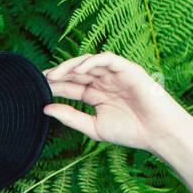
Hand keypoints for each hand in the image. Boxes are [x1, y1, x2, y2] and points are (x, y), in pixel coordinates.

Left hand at [41, 52, 190, 153]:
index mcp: (94, 94)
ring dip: (70, 66)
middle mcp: (103, 81)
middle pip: (75, 72)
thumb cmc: (130, 132)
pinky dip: (92, 61)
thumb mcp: (93, 127)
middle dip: (58, 74)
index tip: (35, 88)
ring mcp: (115, 74)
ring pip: (88, 62)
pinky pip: (107, 59)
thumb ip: (70, 117)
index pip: (69, 86)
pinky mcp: (128, 69)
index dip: (53, 85)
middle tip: (40, 79)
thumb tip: (45, 108)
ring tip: (54, 75)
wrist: (157, 133)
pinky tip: (78, 70)